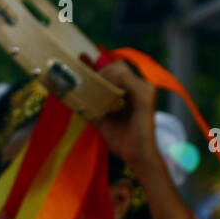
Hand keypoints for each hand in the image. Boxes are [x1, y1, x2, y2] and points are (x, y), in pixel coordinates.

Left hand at [91, 60, 161, 174]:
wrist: (136, 156)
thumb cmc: (122, 141)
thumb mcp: (101, 119)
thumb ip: (91, 107)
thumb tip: (73, 100)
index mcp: (133, 90)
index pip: (116, 69)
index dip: (99, 65)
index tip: (81, 62)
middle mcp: (141, 86)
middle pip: (117, 65)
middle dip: (98, 71)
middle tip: (82, 81)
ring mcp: (145, 89)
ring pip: (120, 69)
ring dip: (101, 77)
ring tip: (91, 91)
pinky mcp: (145, 95)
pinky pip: (124, 79)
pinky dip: (109, 84)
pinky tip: (100, 96)